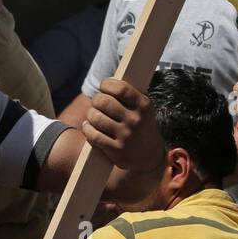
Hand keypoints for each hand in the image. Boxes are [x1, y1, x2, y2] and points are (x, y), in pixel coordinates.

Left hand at [82, 78, 166, 204]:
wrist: (150, 155)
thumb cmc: (141, 125)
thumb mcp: (143, 108)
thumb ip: (129, 94)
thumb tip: (106, 83)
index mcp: (144, 106)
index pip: (120, 88)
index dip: (107, 85)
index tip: (104, 87)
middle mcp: (136, 120)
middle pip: (104, 101)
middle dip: (96, 100)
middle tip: (97, 103)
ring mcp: (126, 136)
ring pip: (96, 118)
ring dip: (91, 115)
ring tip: (94, 115)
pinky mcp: (117, 150)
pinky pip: (93, 135)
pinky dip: (87, 129)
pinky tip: (89, 126)